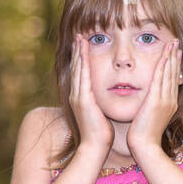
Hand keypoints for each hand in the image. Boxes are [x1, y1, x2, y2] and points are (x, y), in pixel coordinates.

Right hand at [69, 37, 113, 158]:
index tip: (83, 45)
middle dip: (78, 51)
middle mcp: (76, 95)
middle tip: (78, 36)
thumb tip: (106, 100)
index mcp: (82, 99)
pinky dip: (83, 62)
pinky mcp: (82, 99)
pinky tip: (84, 51)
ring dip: (79, 53)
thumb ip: (101, 105)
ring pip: (78, 69)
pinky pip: (82, 76)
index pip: (81, 74)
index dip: (81, 59)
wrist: (95, 148)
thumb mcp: (100, 115)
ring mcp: (78, 97)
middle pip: (77, 68)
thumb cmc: (101, 135)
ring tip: (80, 38)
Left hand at [126, 39, 181, 159]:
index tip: (175, 53)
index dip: (174, 66)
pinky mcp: (156, 101)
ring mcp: (164, 101)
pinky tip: (164, 56)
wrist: (145, 147)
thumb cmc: (144, 136)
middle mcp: (170, 100)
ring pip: (169, 74)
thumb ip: (152, 108)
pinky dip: (163, 66)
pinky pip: (160, 79)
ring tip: (172, 43)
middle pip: (174, 74)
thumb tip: (149, 102)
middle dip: (175, 57)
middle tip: (176, 42)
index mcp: (169, 104)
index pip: (173, 81)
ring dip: (170, 57)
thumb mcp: (151, 119)